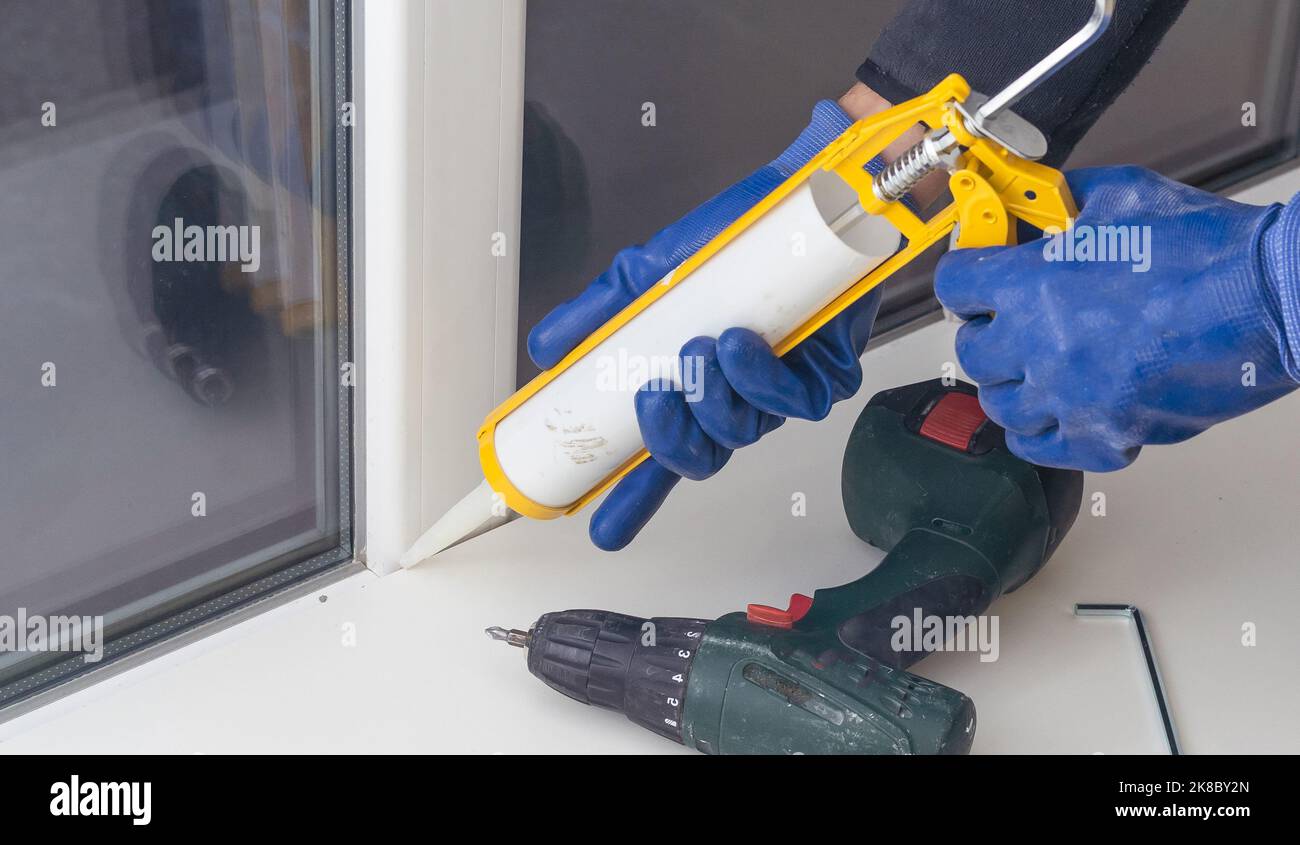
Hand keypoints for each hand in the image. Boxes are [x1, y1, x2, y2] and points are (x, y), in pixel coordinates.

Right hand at [528, 99, 884, 549]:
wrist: (798, 197)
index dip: (633, 500)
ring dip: (716, 400)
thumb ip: (597, 314)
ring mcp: (782, 392)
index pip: (659, 459)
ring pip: (745, 432)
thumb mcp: (646, 273)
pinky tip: (739, 345)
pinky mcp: (828, 376)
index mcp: (691, 389)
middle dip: (671, 442)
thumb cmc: (730, 241)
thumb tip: (545, 352)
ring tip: (702, 349)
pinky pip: (797, 404)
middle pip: (702, 459)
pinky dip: (762, 380)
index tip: (602, 531)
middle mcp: (734, 399)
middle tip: (653, 398)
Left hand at [935, 165, 1295, 471]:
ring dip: (1010, 382)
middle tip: (1011, 319)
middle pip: (972, 351)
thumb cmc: (1206, 249)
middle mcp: (1039, 346)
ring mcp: (1069, 397)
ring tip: (1035, 364)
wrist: (1270, 299)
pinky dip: (1040, 431)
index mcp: (1032, 284)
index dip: (966, 275)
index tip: (977, 275)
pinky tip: (1053, 409)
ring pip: (1000, 405)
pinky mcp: (1105, 434)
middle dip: (987, 330)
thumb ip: (1059, 201)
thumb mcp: (1121, 193)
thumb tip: (1031, 205)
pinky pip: (1041, 448)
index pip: (954, 284)